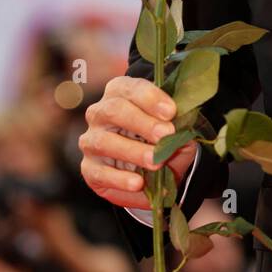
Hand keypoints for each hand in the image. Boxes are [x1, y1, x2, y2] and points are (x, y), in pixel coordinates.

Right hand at [79, 75, 195, 209]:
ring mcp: (91, 140)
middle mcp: (100, 113)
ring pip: (104, 141)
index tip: (171, 112)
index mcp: (120, 93)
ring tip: (156, 162)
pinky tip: (138, 183)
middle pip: (114, 110)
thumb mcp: (176, 130)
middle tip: (165, 135)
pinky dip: (120, 179)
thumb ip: (178, 124)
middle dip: (142, 122)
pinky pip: (100, 172)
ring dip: (133, 151)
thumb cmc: (163, 140)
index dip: (150, 98)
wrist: (156, 172)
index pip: (130, 88)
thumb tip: (181, 127)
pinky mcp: (89, 168)